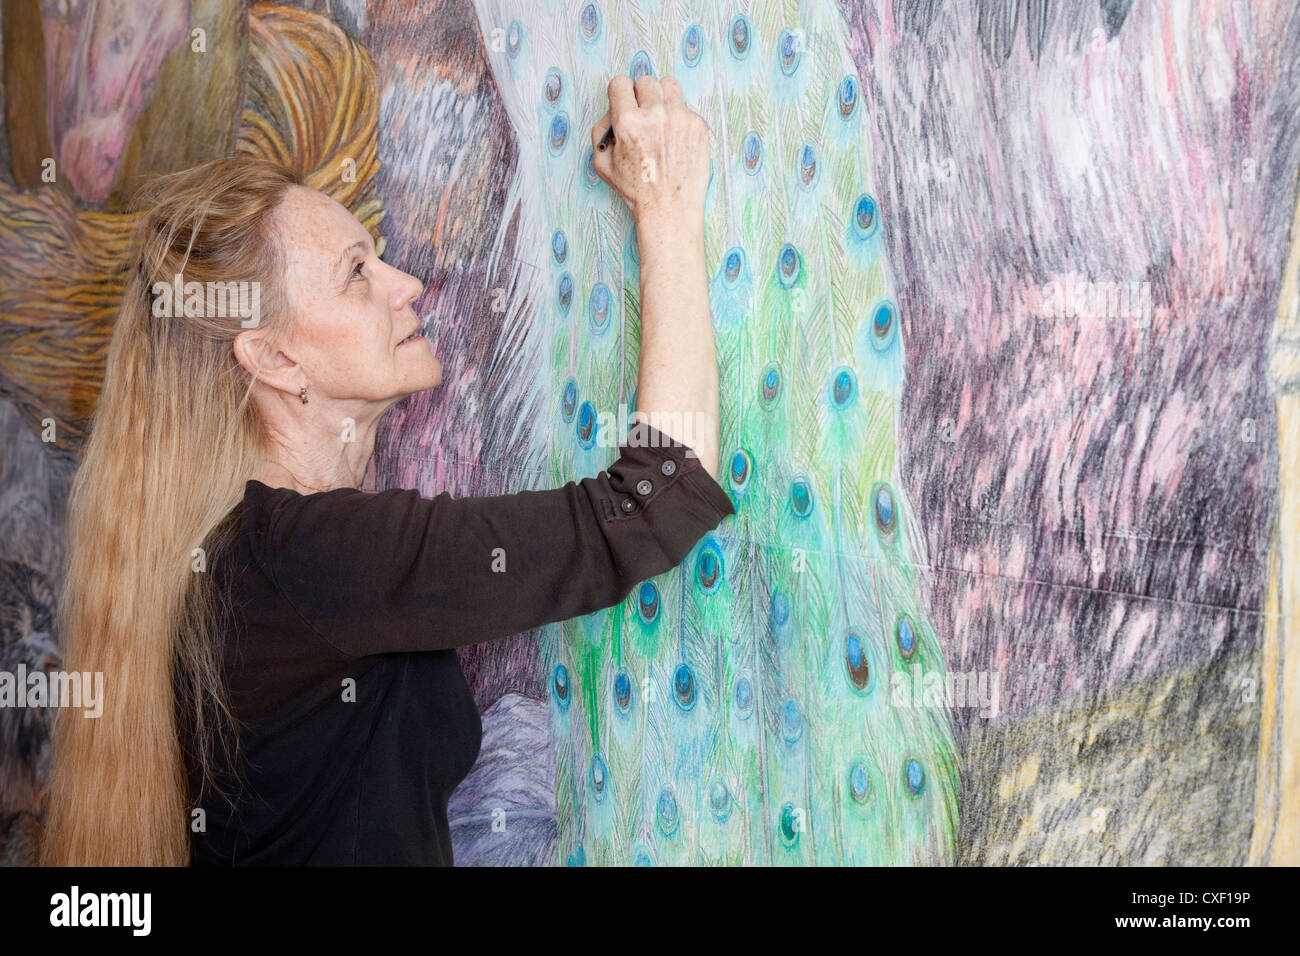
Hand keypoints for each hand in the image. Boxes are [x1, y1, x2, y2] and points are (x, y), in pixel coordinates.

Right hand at [590, 75, 709, 226]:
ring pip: (669, 85)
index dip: (620, 94)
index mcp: (628, 122)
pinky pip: (686, 108)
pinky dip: (679, 119)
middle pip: (646, 80)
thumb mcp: (603, 164)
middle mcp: (655, 114)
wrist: (670, 209)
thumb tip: (613, 112)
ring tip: (661, 120)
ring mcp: (680, 117)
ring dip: (662, 98)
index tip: (624, 104)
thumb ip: (601, 132)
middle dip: (641, 95)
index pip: (620, 83)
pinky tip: (676, 140)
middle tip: (643, 116)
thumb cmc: (637, 190)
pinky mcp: (698, 125)